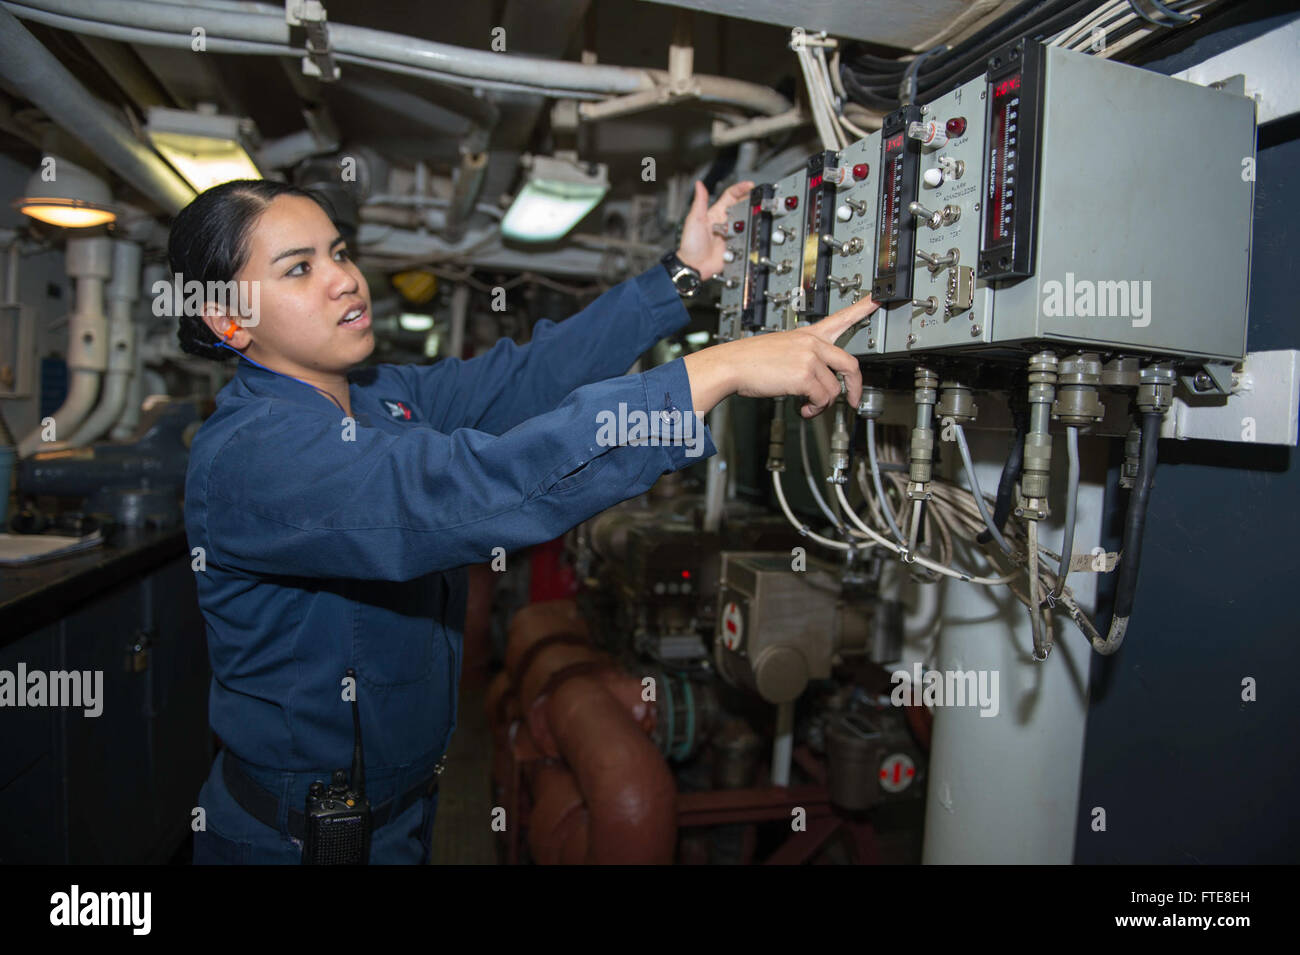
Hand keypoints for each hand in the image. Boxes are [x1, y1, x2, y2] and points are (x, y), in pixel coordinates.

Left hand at [676, 179, 754, 278]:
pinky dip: (751, 236)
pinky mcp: (736, 246)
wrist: (694, 265)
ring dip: (752, 219)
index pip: (731, 196)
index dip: (740, 189)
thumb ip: (700, 202)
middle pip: (742, 207)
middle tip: (758, 199)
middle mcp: (726, 222)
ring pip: (747, 223)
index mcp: (717, 213)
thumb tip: (699, 184)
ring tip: (755, 216)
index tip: (750, 185)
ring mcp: (732, 234)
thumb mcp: (694, 220)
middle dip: (752, 202)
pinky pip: (746, 239)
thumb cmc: (690, 244)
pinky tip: (752, 233)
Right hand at [682, 296, 879, 418]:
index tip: (877, 298)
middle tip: (852, 401)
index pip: (841, 317)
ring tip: (808, 406)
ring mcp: (810, 357)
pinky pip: (822, 398)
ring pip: (834, 389)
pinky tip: (802, 408)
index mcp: (808, 334)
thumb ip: (805, 361)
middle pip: (850, 364)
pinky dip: (814, 408)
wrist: (731, 365)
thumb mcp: (781, 350)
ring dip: (822, 404)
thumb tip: (820, 386)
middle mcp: (813, 343)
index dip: (862, 308)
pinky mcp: (805, 375)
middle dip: (854, 388)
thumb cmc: (751, 361)